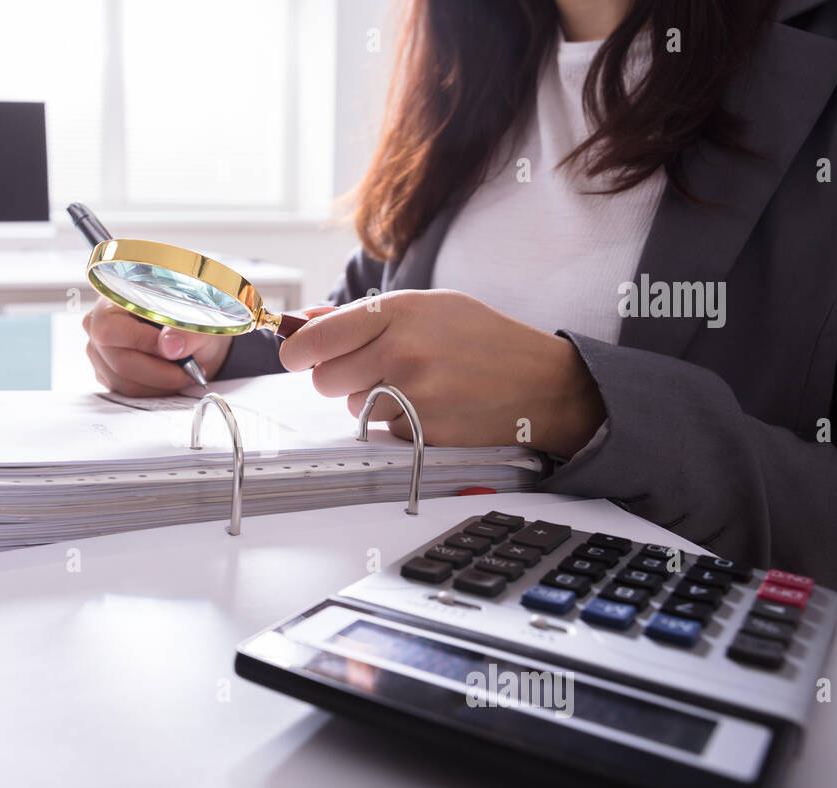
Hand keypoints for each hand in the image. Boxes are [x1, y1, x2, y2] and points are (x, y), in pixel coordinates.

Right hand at [82, 299, 231, 395]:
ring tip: (184, 374)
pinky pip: (126, 392)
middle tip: (188, 372)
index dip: (143, 343)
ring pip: (123, 383)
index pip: (110, 328)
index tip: (176, 352)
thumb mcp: (198, 320)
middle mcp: (97, 325)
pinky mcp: (106, 373)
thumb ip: (186, 331)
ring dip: (159, 385)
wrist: (190, 335)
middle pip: (118, 361)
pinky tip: (171, 378)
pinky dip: (153, 390)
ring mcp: (99, 352)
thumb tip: (170, 346)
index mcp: (113, 299)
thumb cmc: (189, 320)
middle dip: (160, 373)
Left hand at [278, 289, 606, 458]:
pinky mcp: (422, 433)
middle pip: (324, 379)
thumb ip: (363, 315)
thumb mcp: (428, 307)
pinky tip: (431, 406)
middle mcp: (401, 353)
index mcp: (399, 313)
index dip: (297, 350)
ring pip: (353, 407)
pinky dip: (398, 422)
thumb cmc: (481, 338)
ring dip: (370, 399)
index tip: (296, 355)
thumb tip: (305, 322)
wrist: (540, 383)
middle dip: (336, 376)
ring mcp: (412, 396)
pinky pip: (383, 431)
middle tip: (368, 368)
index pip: (317, 338)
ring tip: (415, 384)